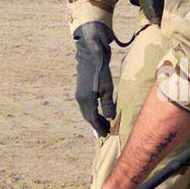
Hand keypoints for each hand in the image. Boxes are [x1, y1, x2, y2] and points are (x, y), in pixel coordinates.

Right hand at [74, 21, 115, 135]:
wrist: (91, 53)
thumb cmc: (101, 70)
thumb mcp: (107, 88)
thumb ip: (107, 104)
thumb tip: (110, 118)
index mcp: (86, 100)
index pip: (92, 119)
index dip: (99, 128)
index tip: (106, 135)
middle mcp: (80, 99)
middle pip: (88, 117)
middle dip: (97, 125)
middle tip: (106, 132)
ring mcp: (80, 93)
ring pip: (87, 111)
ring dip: (95, 118)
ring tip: (104, 124)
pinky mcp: (82, 88)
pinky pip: (87, 105)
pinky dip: (93, 111)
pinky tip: (100, 112)